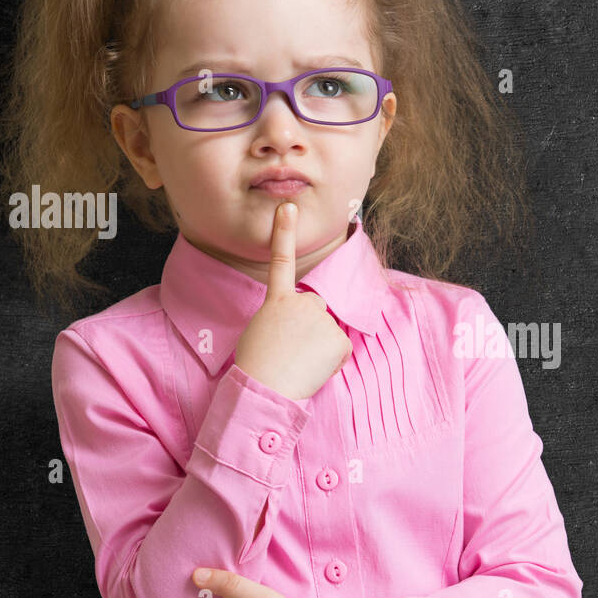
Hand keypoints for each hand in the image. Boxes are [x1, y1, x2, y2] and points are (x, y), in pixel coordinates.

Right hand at [233, 201, 352, 400]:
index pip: (281, 260)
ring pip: (328, 331)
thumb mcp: (262, 331)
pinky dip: (332, 361)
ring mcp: (321, 319)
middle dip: (310, 327)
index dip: (284, 232)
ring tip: (300, 363)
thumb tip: (301, 329)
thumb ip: (283, 319)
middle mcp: (301, 303)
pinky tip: (315, 369)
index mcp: (277, 301)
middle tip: (292, 350)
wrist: (264, 390)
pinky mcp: (337, 338)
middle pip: (315, 309)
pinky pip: (340, 349)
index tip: (288, 207)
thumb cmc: (257, 366)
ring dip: (320, 347)